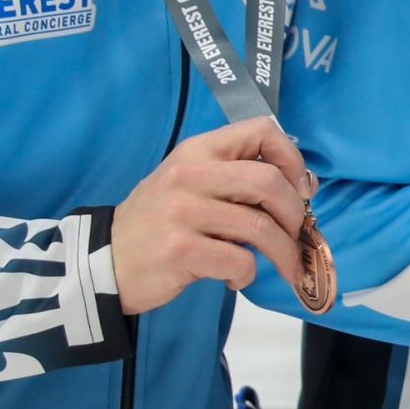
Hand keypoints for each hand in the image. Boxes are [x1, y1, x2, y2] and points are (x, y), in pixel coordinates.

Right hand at [112, 116, 314, 314]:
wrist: (104, 260)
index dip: (292, 158)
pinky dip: (247, 274)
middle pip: (268, 182)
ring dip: (283, 253)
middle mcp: (189, 175)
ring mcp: (183, 212)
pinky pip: (239, 261)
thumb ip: (238, 179)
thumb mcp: (190, 186)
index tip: (300, 188)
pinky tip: (235, 278)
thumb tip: (305, 185)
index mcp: (197, 151)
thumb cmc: (158, 223)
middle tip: (296, 234)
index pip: (260, 130)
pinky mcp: (181, 250)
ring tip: (284, 266)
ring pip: (260, 227)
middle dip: (295, 213)